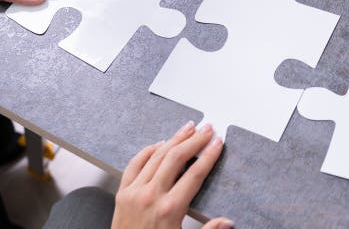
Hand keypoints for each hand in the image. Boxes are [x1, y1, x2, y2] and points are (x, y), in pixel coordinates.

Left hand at [112, 122, 231, 228]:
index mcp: (170, 209)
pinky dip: (148, 150)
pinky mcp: (121, 193)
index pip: (195, 174)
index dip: (209, 156)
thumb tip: (227, 222)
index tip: (218, 143)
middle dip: (194, 140)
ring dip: (174, 139)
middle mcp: (151, 196)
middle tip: (207, 129)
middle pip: (176, 158)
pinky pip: (135, 163)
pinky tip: (159, 143)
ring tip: (188, 128)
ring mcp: (134, 192)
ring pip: (156, 156)